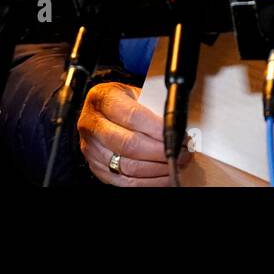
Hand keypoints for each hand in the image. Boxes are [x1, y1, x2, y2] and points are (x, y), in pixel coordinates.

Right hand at [77, 82, 192, 186]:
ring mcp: (91, 149)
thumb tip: (178, 124)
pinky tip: (164, 175)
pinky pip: (125, 181)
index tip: (177, 134)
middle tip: (182, 151)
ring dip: (158, 168)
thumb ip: (152, 105)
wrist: (101, 111)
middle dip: (160, 151)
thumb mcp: (134, 92)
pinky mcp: (97, 167)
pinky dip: (149, 181)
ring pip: (128, 166)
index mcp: (102, 99)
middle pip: (129, 144)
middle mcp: (92, 124)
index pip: (132, 115)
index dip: (158, 128)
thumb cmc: (122, 100)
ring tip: (176, 163)